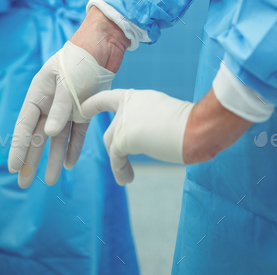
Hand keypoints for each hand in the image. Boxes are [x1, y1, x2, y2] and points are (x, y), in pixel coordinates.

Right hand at [8, 7, 128, 187]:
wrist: (103, 46)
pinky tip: (69, 163)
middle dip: (31, 160)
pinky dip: (73, 146)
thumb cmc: (80, 59)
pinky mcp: (84, 110)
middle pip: (38, 135)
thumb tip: (50, 133)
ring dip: (53, 157)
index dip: (19, 146)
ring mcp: (67, 107)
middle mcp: (50, 102)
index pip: (25, 124)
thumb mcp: (67, 82)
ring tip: (50, 181)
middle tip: (24, 184)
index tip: (13, 167)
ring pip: (57, 138)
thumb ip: (60, 107)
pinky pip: (76, 132)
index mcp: (39, 92)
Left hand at [83, 86, 251, 184]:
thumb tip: (145, 136)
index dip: (94, 104)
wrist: (194, 128)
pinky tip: (126, 179)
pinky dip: (119, 170)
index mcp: (138, 97)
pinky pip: (115, 157)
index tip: (82, 109)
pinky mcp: (124, 136)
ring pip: (111, 143)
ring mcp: (124, 119)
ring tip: (126, 176)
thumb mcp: (164, 115)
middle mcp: (128, 104)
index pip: (109, 98)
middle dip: (115, 147)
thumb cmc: (189, 124)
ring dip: (118, 161)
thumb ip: (148, 120)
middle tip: (121, 162)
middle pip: (111, 130)